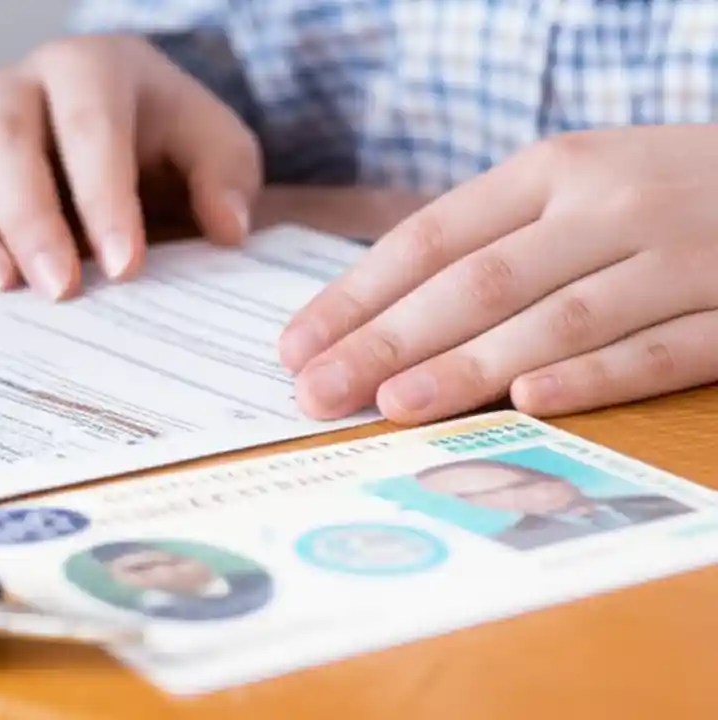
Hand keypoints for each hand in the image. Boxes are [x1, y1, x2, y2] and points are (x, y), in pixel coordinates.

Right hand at [0, 35, 259, 298]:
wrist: (129, 127)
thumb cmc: (167, 138)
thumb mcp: (215, 151)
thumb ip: (227, 180)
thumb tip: (226, 227)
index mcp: (94, 65)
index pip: (91, 124)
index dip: (104, 196)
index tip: (125, 265)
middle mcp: (25, 78)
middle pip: (9, 134)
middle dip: (33, 217)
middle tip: (61, 289)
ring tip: (6, 288)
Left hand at [279, 124, 717, 422]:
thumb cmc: (663, 192)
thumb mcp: (577, 186)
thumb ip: (493, 238)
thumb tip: (375, 311)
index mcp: (554, 169)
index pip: (431, 237)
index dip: (358, 295)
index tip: (296, 346)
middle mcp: (609, 204)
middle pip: (477, 282)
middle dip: (384, 342)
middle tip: (316, 392)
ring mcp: (677, 256)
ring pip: (556, 318)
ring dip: (468, 366)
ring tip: (391, 407)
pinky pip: (658, 349)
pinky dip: (593, 377)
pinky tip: (528, 404)